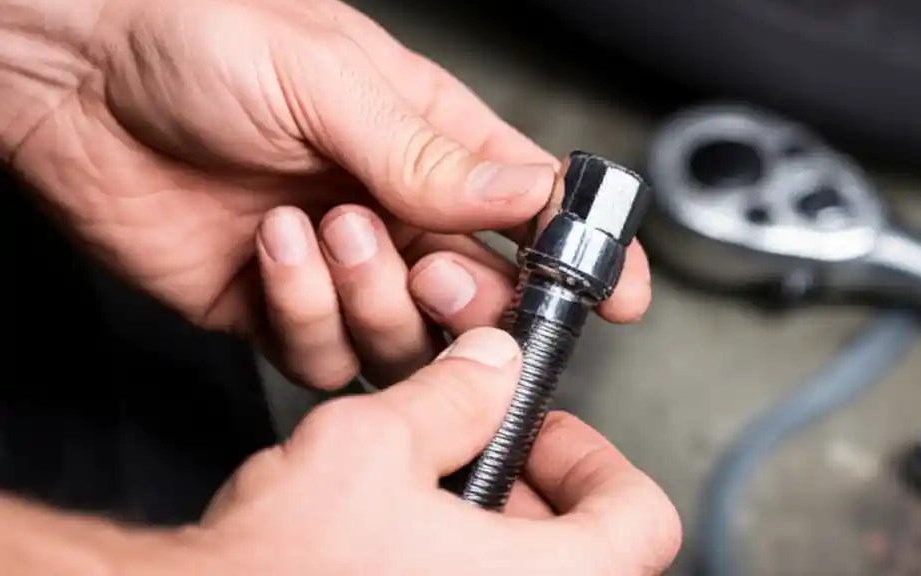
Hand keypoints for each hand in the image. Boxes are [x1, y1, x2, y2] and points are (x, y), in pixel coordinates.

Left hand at [5, 0, 650, 387]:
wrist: (71, 73)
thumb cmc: (200, 39)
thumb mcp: (331, 79)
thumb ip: (432, 153)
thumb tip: (528, 191)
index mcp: (427, 138)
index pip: (531, 202)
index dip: (581, 250)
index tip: (617, 290)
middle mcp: (390, 206)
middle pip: (478, 290)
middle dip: (468, 295)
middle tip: (431, 264)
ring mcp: (336, 264)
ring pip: (403, 337)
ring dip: (372, 298)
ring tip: (325, 229)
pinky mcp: (273, 308)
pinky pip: (321, 355)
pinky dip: (303, 316)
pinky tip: (269, 250)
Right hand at [185, 327, 680, 574]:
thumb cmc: (277, 571)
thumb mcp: (372, 444)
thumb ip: (452, 393)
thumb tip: (491, 365)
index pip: (642, 518)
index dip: (598, 463)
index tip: (546, 436)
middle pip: (587, 550)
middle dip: (529, 490)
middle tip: (479, 454)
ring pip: (526, 574)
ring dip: (487, 526)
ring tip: (425, 490)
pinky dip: (449, 563)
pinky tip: (391, 534)